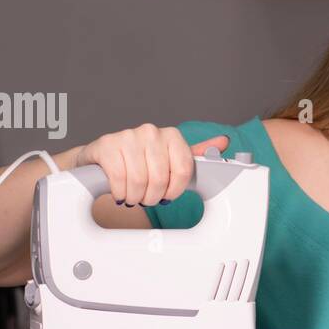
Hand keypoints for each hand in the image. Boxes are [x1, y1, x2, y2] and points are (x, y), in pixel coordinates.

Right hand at [75, 123, 229, 207]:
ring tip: (133, 195)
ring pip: (139, 181)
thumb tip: (223, 141)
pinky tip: (120, 191)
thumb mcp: (171, 159)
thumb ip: (196, 154)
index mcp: (172, 135)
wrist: (104, 158)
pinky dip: (120, 192)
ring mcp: (128, 136)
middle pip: (160, 179)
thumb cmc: (141, 161)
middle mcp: (151, 131)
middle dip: (153, 196)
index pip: (183, 170)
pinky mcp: (107, 145)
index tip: (168, 195)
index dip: (175, 190)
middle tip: (147, 197)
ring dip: (135, 197)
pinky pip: (119, 179)